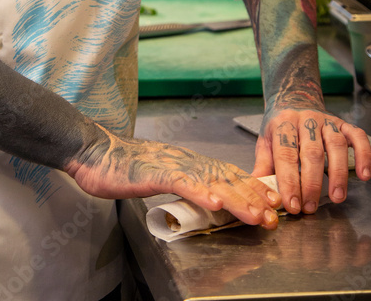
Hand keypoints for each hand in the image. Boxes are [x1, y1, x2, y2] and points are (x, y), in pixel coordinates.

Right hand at [66, 124, 281, 228]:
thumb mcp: (162, 176)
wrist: (95, 153)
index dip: (251, 189)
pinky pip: (182, 182)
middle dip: (253, 199)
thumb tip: (206, 198)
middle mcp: (186, 161)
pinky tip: (215, 201)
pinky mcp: (155, 172)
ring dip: (237, 199)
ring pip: (211, 182)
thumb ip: (184, 184)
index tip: (272, 203)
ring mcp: (172, 165)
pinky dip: (200, 191)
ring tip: (256, 215)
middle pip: (227, 179)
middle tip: (274, 217)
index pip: (227, 175)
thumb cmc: (123, 168)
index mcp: (189, 163)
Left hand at [253, 105, 370, 214]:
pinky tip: (364, 175)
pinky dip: (364, 155)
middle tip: (311, 208)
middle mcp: (306, 119)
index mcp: (283, 124)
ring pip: (335, 145)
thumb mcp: (265, 141)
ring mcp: (326, 120)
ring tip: (337, 197)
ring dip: (338, 173)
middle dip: (312, 183)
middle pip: (311, 152)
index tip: (293, 205)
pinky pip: (357, 136)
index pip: (286, 154)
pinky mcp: (343, 123)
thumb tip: (258, 190)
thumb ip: (263, 165)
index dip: (289, 181)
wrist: (292, 97)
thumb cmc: (279, 127)